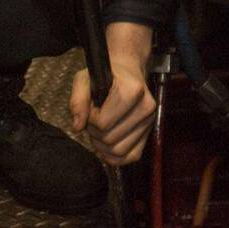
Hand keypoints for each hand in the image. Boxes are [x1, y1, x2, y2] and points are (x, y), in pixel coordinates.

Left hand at [69, 23, 156, 165]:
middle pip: (110, 139)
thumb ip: (77, 100)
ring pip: (119, 151)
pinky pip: (131, 156)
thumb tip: (77, 127)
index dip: (89, 118)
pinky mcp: (150, 132)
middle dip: (94, 132)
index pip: (102, 122)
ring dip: (102, 145)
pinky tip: (107, 144)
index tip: (90, 107)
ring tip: (100, 129)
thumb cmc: (106, 74)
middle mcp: (146, 107)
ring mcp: (150, 121)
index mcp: (132, 90)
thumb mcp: (84, 79)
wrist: (129, 71)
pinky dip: (115, 156)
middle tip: (93, 119)